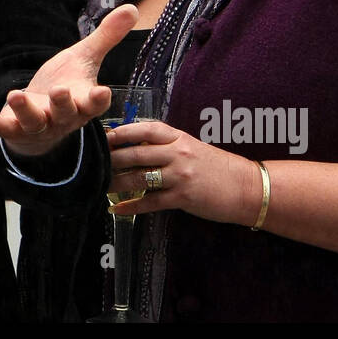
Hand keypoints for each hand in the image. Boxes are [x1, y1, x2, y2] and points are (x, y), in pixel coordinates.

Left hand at [0, 4, 138, 156]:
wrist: (43, 119)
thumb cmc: (68, 86)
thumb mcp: (85, 59)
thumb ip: (106, 37)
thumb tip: (133, 8)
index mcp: (83, 102)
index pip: (94, 103)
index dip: (98, 100)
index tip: (103, 92)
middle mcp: (63, 118)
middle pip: (65, 113)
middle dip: (62, 104)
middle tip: (58, 91)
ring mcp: (39, 126)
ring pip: (34, 122)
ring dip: (25, 110)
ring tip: (15, 94)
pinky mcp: (15, 130)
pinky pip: (3, 128)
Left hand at [106, 120, 261, 225]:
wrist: (246, 186)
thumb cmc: (215, 167)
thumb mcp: (190, 146)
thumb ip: (165, 145)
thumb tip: (133, 146)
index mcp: (178, 136)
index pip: (143, 129)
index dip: (119, 132)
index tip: (100, 136)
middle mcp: (177, 152)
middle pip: (135, 153)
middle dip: (111, 158)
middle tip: (91, 162)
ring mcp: (180, 174)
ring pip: (138, 177)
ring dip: (115, 182)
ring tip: (99, 185)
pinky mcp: (183, 196)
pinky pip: (150, 201)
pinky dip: (131, 206)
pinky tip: (117, 208)